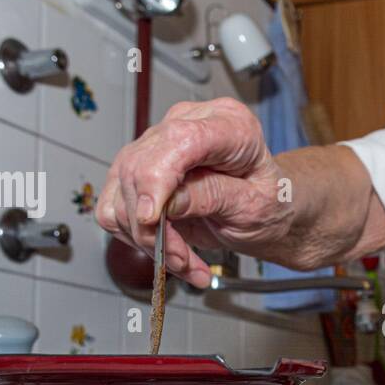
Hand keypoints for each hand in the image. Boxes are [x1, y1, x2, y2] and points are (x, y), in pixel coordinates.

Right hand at [96, 98, 285, 287]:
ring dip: (147, 240)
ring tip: (184, 261)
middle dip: (155, 227)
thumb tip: (166, 202)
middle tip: (182, 260)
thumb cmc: (270, 203)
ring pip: (122, 193)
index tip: (151, 217)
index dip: (157, 177)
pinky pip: (115, 208)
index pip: (179, 138)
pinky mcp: (139, 173)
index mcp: (228, 123)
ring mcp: (158, 147)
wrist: (266, 211)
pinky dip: (135, 239)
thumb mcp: (255, 205)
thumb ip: (213, 197)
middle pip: (141, 169)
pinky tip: (168, 252)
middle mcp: (187, 125)